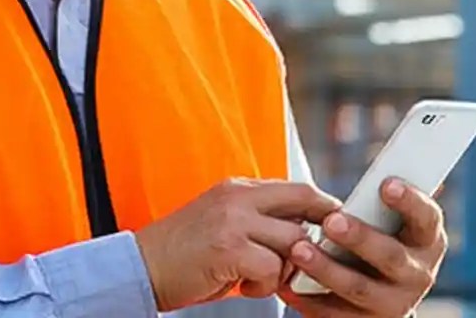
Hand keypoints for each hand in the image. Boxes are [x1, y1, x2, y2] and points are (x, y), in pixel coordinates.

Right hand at [134, 178, 342, 310]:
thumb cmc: (183, 253)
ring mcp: (234, 220)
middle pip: (305, 204)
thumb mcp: (223, 222)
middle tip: (312, 260)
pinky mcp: (229, 248)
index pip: (298, 188)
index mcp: (238, 188)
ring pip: (293, 241)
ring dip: (285, 269)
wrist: (141, 267)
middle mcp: (239, 197)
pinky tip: (244, 287)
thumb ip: (257, 220)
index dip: (322, 208)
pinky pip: (273, 268)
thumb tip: (302, 234)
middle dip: (319, 235)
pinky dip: (266, 286)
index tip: (334, 229)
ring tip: (260, 279)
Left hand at [279, 178, 447, 316]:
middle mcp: (418, 274)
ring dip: (327, 268)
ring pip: (359, 288)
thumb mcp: (388, 223)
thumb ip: (377, 205)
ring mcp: (395, 304)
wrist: (380, 299)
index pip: (426, 218)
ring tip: (299, 250)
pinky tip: (288, 284)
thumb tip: (369, 178)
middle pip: (390, 255)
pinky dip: (310, 298)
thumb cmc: (377, 240)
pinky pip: (337, 313)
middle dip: (360, 237)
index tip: (385, 183)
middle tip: (332, 221)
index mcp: (426, 240)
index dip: (409, 200)